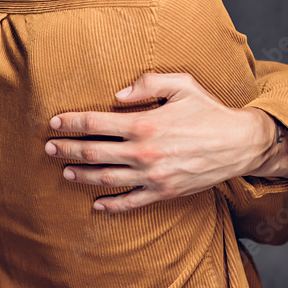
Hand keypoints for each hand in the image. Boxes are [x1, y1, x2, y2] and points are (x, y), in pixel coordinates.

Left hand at [45, 72, 281, 213]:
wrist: (239, 144)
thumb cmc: (208, 111)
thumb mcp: (181, 84)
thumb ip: (146, 83)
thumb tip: (117, 94)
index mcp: (144, 123)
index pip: (95, 123)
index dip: (71, 123)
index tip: (54, 123)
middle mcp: (143, 152)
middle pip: (93, 152)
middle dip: (66, 149)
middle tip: (48, 148)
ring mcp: (152, 176)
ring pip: (105, 178)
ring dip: (80, 175)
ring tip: (64, 171)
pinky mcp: (163, 192)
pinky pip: (130, 202)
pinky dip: (109, 204)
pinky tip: (95, 203)